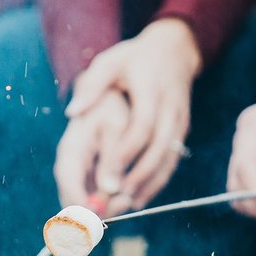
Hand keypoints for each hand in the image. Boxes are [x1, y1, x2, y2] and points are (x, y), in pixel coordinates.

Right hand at [54, 90, 131, 211]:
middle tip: (125, 203)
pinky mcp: (91, 183)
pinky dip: (111, 205)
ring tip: (130, 200)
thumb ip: (112, 157)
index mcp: (70, 151)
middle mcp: (70, 169)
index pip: (68, 183)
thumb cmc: (113, 107)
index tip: (100, 213)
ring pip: (85, 207)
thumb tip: (111, 190)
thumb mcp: (115, 127)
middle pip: (73, 202)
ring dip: (107, 210)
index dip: (81, 202)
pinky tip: (130, 197)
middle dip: (97, 211)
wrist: (110, 99)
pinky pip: (97, 203)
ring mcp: (79, 178)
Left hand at [65, 18, 201, 209]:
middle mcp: (170, 107)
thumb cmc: (134, 57)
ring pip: (169, 158)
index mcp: (151, 90)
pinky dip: (158, 181)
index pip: (142, 126)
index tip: (110, 174)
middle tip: (118, 198)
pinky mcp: (182, 130)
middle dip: (140, 175)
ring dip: (151, 184)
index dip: (127, 152)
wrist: (175, 49)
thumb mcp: (110, 62)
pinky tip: (140, 198)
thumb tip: (73, 112)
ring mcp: (179, 120)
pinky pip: (173, 160)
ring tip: (128, 205)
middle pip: (159, 148)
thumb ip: (92, 85)